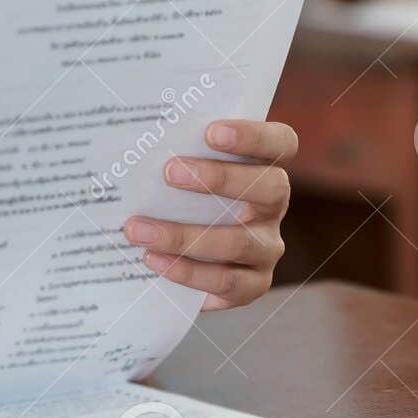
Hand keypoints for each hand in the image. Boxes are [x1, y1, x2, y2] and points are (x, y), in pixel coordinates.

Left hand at [123, 120, 295, 311]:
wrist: (183, 261)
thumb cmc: (180, 200)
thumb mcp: (183, 172)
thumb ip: (175, 154)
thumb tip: (135, 136)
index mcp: (265, 168)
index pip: (281, 144)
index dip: (254, 136)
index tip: (211, 132)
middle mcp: (273, 207)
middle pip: (272, 188)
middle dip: (221, 179)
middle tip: (170, 171)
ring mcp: (267, 248)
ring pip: (242, 242)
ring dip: (186, 236)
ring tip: (138, 229)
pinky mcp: (253, 285)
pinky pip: (226, 282)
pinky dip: (188, 271)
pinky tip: (152, 259)